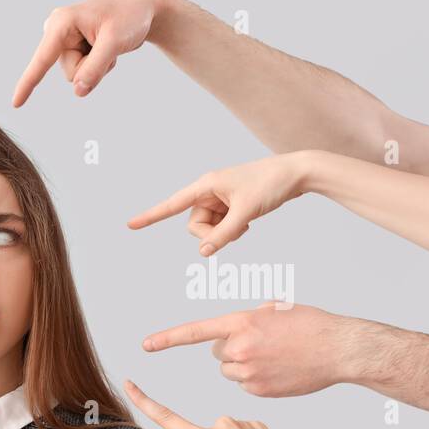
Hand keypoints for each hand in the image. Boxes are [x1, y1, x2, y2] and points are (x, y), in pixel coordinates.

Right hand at [13, 0, 170, 104]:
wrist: (142, 8)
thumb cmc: (130, 16)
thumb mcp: (115, 42)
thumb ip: (95, 68)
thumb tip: (78, 91)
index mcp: (62, 22)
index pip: (42, 59)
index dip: (28, 83)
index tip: (16, 103)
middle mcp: (57, 30)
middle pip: (69, 72)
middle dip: (90, 68)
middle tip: (108, 45)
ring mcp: (64, 41)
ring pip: (75, 75)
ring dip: (96, 67)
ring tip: (107, 44)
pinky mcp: (71, 48)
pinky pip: (81, 72)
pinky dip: (97, 66)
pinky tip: (104, 46)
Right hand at [127, 152, 309, 255]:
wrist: (297, 174)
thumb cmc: (271, 185)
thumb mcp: (245, 214)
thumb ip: (222, 236)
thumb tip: (202, 254)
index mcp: (207, 184)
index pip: (172, 204)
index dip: (151, 216)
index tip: (131, 225)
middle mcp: (209, 190)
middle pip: (194, 224)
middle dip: (211, 234)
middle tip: (236, 231)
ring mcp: (219, 198)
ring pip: (207, 228)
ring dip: (223, 233)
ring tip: (245, 225)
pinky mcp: (229, 204)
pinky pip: (220, 226)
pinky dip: (231, 230)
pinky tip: (247, 223)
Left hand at [141, 302, 357, 397]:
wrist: (341, 349)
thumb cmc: (313, 326)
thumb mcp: (278, 309)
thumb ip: (252, 316)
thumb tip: (242, 325)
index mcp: (242, 323)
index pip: (195, 332)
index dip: (168, 339)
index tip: (146, 345)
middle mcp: (240, 348)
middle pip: (218, 353)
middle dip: (234, 349)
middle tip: (263, 345)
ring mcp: (249, 372)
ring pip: (230, 371)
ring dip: (245, 365)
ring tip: (275, 358)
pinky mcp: (258, 390)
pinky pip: (246, 385)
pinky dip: (258, 380)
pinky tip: (280, 371)